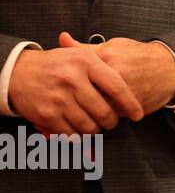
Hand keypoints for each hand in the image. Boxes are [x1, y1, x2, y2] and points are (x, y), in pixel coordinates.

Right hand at [8, 38, 143, 134]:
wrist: (19, 72)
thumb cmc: (58, 64)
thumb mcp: (81, 56)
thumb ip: (105, 67)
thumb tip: (131, 83)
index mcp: (85, 62)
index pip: (116, 87)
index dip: (131, 104)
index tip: (138, 114)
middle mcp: (72, 80)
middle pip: (104, 112)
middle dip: (112, 121)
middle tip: (111, 121)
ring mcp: (59, 98)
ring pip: (89, 126)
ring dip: (95, 130)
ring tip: (95, 124)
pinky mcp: (47, 115)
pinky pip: (71, 134)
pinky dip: (78, 136)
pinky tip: (78, 130)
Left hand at [58, 33, 174, 115]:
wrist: (171, 68)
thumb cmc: (139, 56)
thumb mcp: (113, 46)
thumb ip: (85, 48)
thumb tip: (62, 37)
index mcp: (106, 58)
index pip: (76, 76)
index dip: (67, 86)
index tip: (62, 90)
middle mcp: (115, 74)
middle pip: (84, 95)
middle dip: (76, 103)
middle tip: (70, 106)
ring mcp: (124, 92)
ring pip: (96, 109)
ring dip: (89, 113)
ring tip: (84, 112)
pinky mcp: (133, 107)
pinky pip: (110, 116)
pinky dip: (105, 116)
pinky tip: (103, 114)